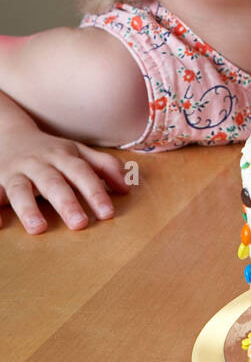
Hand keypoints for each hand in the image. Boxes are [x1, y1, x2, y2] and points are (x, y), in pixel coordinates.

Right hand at [0, 129, 126, 233]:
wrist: (8, 134)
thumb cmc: (51, 150)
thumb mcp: (78, 152)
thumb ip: (104, 166)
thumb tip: (127, 186)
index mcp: (63, 156)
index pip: (82, 173)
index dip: (95, 192)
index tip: (108, 214)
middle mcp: (39, 164)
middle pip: (53, 182)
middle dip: (67, 202)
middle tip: (80, 224)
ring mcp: (15, 173)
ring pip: (20, 189)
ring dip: (28, 207)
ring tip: (38, 227)